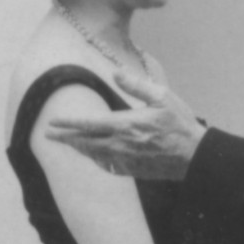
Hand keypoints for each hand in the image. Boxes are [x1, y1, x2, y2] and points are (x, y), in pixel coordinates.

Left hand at [46, 69, 203, 179]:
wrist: (195, 157)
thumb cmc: (180, 124)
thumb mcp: (162, 97)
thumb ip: (136, 85)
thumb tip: (115, 72)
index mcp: (126, 125)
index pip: (88, 124)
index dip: (68, 123)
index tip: (51, 123)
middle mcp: (121, 144)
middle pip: (84, 142)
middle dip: (65, 138)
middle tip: (48, 136)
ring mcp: (125, 160)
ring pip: (93, 155)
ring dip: (78, 148)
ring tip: (67, 143)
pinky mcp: (132, 170)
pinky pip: (106, 165)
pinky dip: (95, 159)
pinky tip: (92, 155)